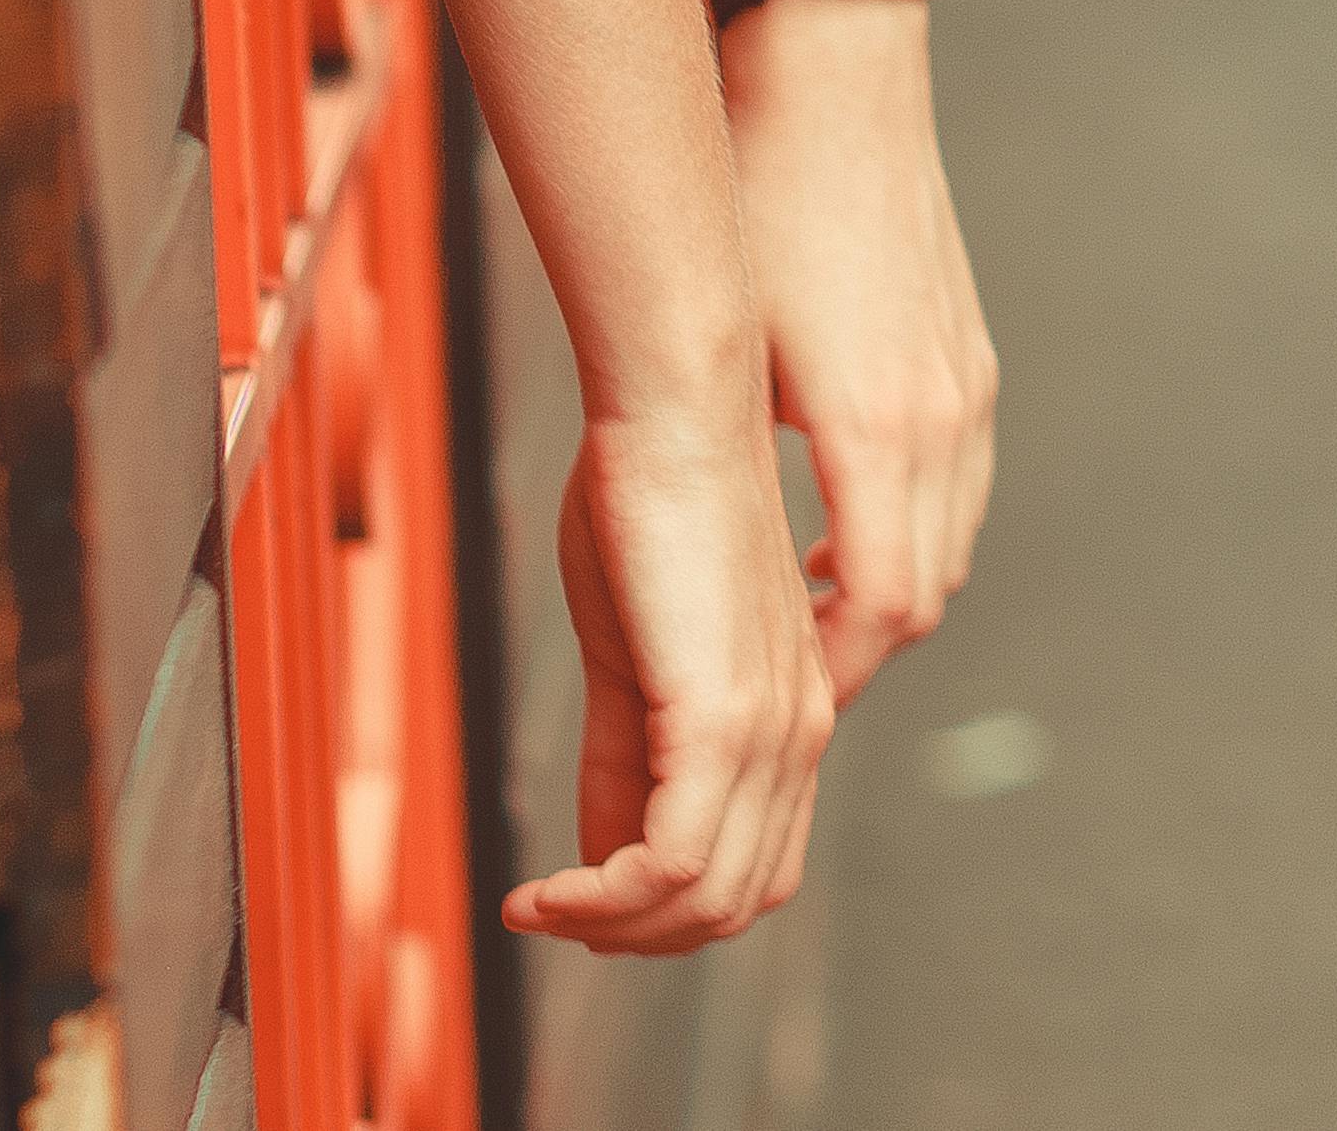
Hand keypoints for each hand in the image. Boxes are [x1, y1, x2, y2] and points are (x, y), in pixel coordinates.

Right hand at [502, 388, 835, 953]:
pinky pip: (673, 863)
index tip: (583, 907)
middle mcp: (799, 731)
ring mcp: (771, 730)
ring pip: (709, 899)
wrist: (674, 399)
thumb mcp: (628, 639)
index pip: (753, 861)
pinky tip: (543, 893)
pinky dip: (605, 901)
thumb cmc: (646, 493)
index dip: (672, 908)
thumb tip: (601, 847)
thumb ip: (624, 744)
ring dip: (614, 928)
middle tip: (554, 922)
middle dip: (643, 937)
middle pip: (737, 900)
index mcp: (787, 709)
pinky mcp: (723, 718)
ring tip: (537, 910)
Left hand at [724, 0, 997, 704]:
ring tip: (802, 598)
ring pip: (948, 541)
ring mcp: (967, 383)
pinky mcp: (969, 352)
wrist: (831, 68)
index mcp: (877, 422)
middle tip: (775, 666)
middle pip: (923, 593)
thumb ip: (724, 447)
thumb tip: (688, 548)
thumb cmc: (755, 190)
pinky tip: (842, 512)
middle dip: (853, 643)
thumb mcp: (720, 330)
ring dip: (883, 586)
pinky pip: (955, 480)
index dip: (832, 666)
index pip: (884, 608)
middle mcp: (944, 414)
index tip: (775, 690)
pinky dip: (907, 521)